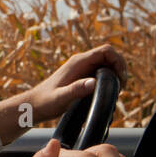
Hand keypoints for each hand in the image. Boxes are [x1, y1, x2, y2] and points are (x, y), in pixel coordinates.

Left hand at [0, 44, 126, 144]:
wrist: (34, 105)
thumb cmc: (45, 102)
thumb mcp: (61, 98)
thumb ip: (76, 90)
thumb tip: (93, 82)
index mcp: (77, 62)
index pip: (106, 51)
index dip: (118, 61)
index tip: (121, 78)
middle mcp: (81, 62)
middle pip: (110, 56)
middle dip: (120, 69)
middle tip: (120, 87)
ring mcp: (82, 69)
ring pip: (107, 65)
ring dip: (116, 75)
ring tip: (115, 91)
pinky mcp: (83, 77)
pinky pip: (102, 73)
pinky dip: (109, 80)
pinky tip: (107, 94)